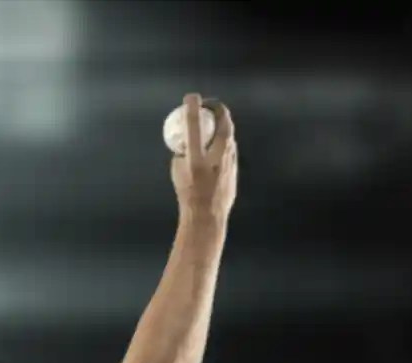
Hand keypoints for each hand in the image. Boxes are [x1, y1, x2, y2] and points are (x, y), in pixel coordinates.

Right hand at [171, 93, 236, 218]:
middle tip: (210, 105)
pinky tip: (216, 147)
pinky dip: (223, 142)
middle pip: (223, 124)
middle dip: (218, 109)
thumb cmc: (187, 195)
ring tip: (213, 124)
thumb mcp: (176, 172)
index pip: (194, 125)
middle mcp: (216, 156)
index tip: (191, 97)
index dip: (192, 107)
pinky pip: (230, 149)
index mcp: (196, 158)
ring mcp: (229, 161)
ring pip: (229, 136)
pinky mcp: (235, 168)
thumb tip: (185, 144)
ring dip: (222, 125)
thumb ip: (182, 154)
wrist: (207, 216)